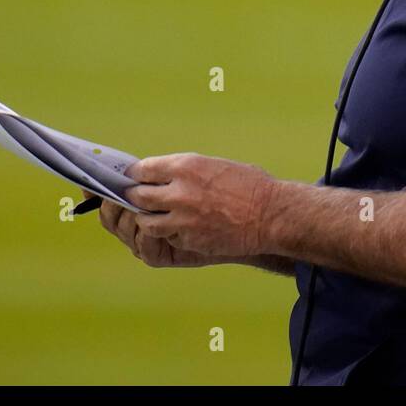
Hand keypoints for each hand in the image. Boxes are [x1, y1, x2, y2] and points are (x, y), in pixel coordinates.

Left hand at [99, 152, 278, 264]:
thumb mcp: (213, 165)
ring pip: (145, 222)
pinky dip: (170, 234)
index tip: (135, 179)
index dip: (136, 176)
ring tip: (158, 217)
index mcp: (185, 166)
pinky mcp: (189, 240)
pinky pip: (167, 237)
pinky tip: (182, 229)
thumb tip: (161, 176)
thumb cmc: (250, 185)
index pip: (142, 170)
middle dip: (136, 198)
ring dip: (148, 219)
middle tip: (138, 200)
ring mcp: (182, 219)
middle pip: (137, 196)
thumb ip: (184, 171)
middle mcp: (178, 192)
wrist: (271, 214)